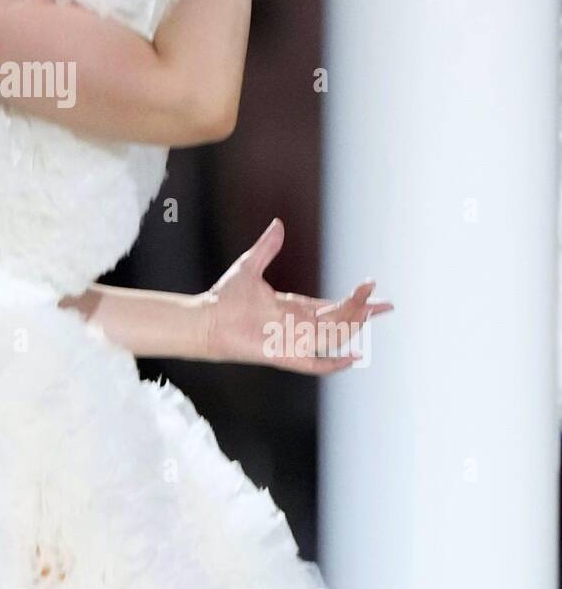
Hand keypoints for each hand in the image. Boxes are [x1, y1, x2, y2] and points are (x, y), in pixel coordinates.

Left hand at [200, 217, 392, 372]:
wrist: (207, 318)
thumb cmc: (226, 297)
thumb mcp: (250, 266)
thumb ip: (267, 247)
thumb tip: (278, 224)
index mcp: (294, 307)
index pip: (333, 305)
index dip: (355, 299)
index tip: (374, 288)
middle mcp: (298, 326)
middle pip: (339, 321)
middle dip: (361, 311)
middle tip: (381, 301)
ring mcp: (293, 341)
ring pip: (333, 338)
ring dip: (352, 326)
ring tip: (368, 311)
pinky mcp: (284, 355)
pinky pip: (315, 365)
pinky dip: (334, 363)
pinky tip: (353, 356)